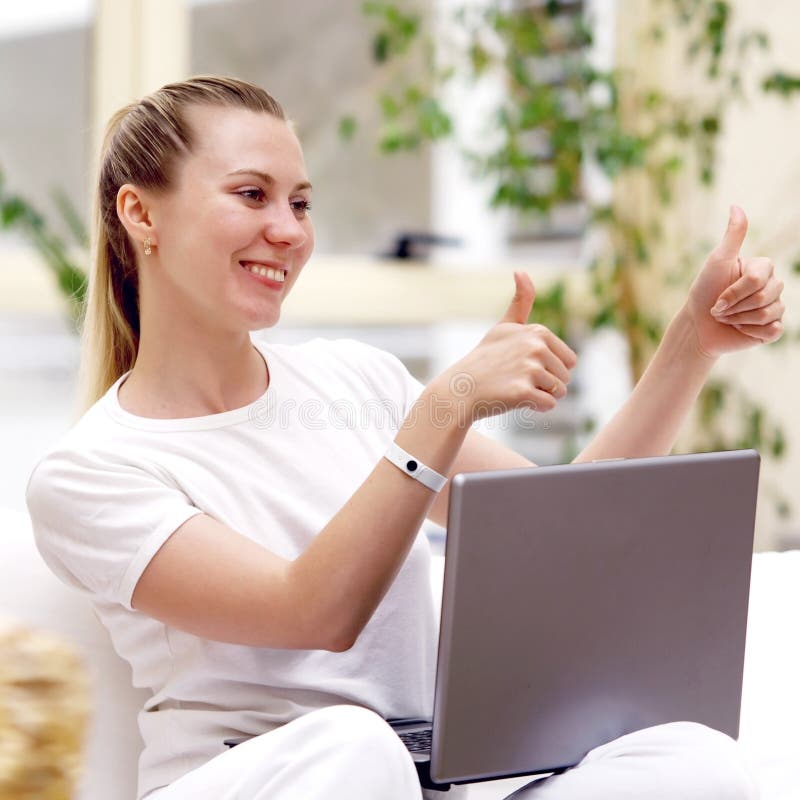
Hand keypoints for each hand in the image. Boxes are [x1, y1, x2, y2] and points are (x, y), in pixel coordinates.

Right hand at [441, 271, 577, 421]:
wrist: (460, 389)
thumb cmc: (484, 360)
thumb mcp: (504, 327)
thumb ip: (520, 301)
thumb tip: (521, 270)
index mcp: (538, 332)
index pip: (569, 361)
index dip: (549, 369)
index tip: (523, 365)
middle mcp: (535, 346)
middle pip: (566, 378)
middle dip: (546, 384)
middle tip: (517, 379)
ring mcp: (529, 368)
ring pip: (559, 393)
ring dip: (541, 396)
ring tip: (514, 388)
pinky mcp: (523, 392)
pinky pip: (548, 405)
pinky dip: (535, 408)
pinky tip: (514, 400)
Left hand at [684, 206, 784, 358]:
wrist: (698, 325)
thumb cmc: (705, 291)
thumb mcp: (717, 261)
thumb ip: (732, 236)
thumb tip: (736, 206)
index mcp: (763, 268)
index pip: (757, 278)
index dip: (734, 291)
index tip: (717, 297)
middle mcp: (773, 286)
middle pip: (764, 297)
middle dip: (734, 306)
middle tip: (720, 309)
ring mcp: (775, 307)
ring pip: (768, 314)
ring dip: (739, 319)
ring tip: (728, 317)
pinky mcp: (772, 329)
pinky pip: (771, 330)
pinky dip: (749, 332)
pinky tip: (740, 328)